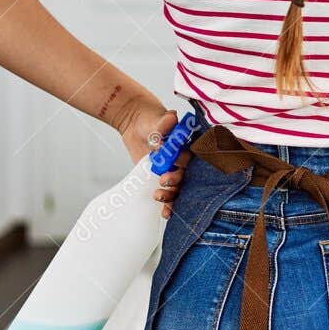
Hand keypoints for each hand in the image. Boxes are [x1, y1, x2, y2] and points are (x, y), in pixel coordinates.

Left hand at [113, 97, 188, 216]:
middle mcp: (183, 161)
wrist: (137, 124)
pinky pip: (169, 194)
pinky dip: (168, 205)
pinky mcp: (163, 179)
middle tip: (164, 180)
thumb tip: (171, 117)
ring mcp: (174, 171)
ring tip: (159, 196)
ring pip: (180, 187)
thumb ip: (165, 123)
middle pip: (187, 175)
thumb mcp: (157, 120)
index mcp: (187, 146)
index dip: (185, 164)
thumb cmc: (151, 120)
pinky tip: (165, 213)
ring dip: (172, 195)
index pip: (191, 158)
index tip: (176, 165)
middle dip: (176, 180)